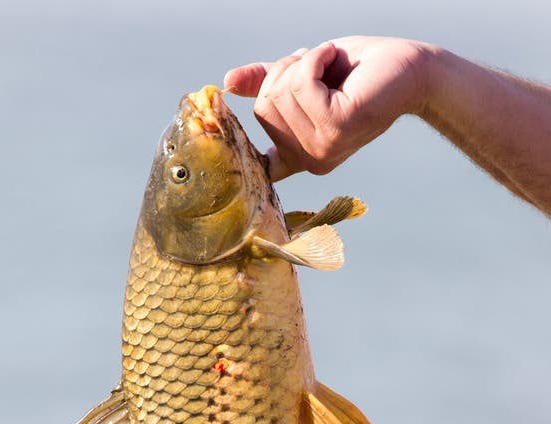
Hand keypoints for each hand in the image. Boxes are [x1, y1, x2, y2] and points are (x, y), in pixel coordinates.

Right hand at [224, 37, 431, 180]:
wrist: (408, 70)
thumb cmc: (360, 72)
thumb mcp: (306, 76)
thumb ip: (268, 82)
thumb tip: (226, 81)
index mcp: (300, 157)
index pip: (258, 165)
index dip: (237, 154)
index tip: (216, 148)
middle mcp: (309, 161)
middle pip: (262, 108)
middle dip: (284, 72)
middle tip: (316, 65)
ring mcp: (322, 150)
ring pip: (280, 93)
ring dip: (303, 61)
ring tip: (330, 64)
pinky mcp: (335, 129)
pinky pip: (301, 83)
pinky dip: (316, 58)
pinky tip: (335, 60)